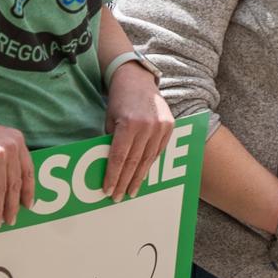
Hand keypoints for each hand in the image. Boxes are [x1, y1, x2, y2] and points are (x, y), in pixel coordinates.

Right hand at [0, 113, 34, 228]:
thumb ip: (5, 158)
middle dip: (13, 205)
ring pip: (1, 190)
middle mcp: (11, 146)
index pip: (28, 170)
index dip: (29, 190)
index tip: (29, 205)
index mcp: (17, 140)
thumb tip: (10, 188)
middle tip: (11, 220)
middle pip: (15, 183)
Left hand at [102, 61, 174, 200]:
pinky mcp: (169, 126)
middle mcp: (147, 126)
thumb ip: (110, 141)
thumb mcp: (109, 120)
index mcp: (129, 124)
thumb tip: (108, 167)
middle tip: (118, 197)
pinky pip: (159, 150)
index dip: (113, 176)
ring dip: (139, 177)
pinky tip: (142, 174)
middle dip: (125, 181)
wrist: (138, 80)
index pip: (119, 157)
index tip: (108, 190)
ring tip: (131, 191)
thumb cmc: (119, 101)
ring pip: (148, 159)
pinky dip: (150, 163)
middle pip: (134, 161)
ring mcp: (161, 126)